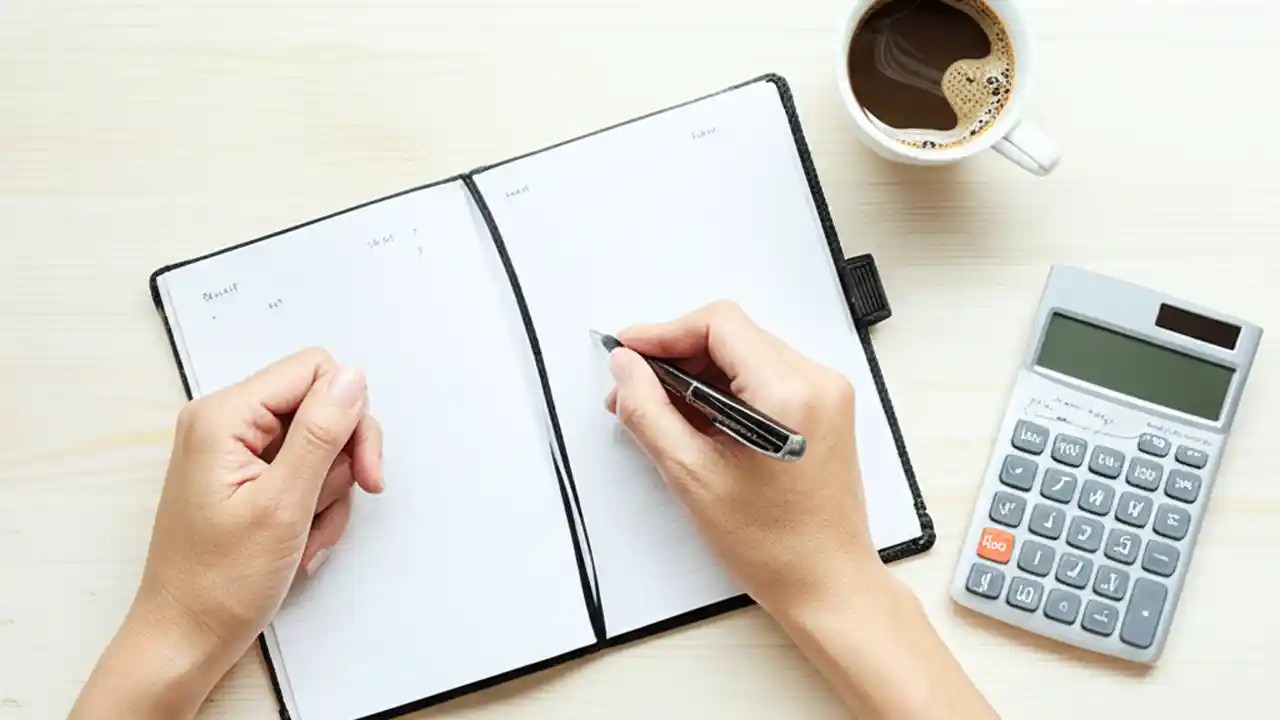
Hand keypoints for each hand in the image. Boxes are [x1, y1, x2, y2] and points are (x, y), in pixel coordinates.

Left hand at [73, 348, 383, 718]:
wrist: (184, 640)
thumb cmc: (219, 584)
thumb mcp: (282, 505)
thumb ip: (321, 433)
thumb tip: (353, 378)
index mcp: (224, 416)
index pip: (315, 370)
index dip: (351, 414)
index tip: (365, 469)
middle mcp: (226, 423)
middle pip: (322, 405)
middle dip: (343, 459)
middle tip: (353, 499)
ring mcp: (236, 451)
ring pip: (320, 445)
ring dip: (330, 493)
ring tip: (308, 536)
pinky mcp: (246, 478)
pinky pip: (304, 473)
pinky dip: (315, 507)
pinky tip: (302, 542)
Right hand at [606, 302, 995, 719]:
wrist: (828, 585)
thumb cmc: (772, 545)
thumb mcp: (693, 476)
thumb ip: (649, 412)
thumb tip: (624, 367)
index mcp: (790, 393)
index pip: (719, 325)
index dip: (664, 333)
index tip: (626, 352)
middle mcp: (817, 381)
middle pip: (732, 336)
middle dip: (676, 356)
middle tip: (631, 389)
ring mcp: (827, 393)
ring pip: (746, 354)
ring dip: (698, 374)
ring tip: (658, 412)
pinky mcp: (825, 410)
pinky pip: (766, 377)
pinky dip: (726, 389)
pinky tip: (695, 420)